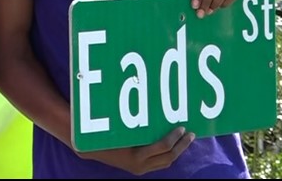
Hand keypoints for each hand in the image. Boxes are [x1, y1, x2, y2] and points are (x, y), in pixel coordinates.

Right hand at [78, 126, 193, 174]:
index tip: (182, 128)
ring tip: (185, 139)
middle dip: (182, 146)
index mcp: (137, 156)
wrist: (90, 150)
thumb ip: (136, 125)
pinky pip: (160, 163)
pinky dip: (168, 154)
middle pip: (169, 157)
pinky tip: (172, 145)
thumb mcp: (119, 129)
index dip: (174, 138)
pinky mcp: (139, 169)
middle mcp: (141, 165)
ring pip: (166, 162)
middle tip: (191, 134)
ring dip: (177, 151)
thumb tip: (153, 111)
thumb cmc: (102, 135)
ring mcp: (141, 169)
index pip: (163, 147)